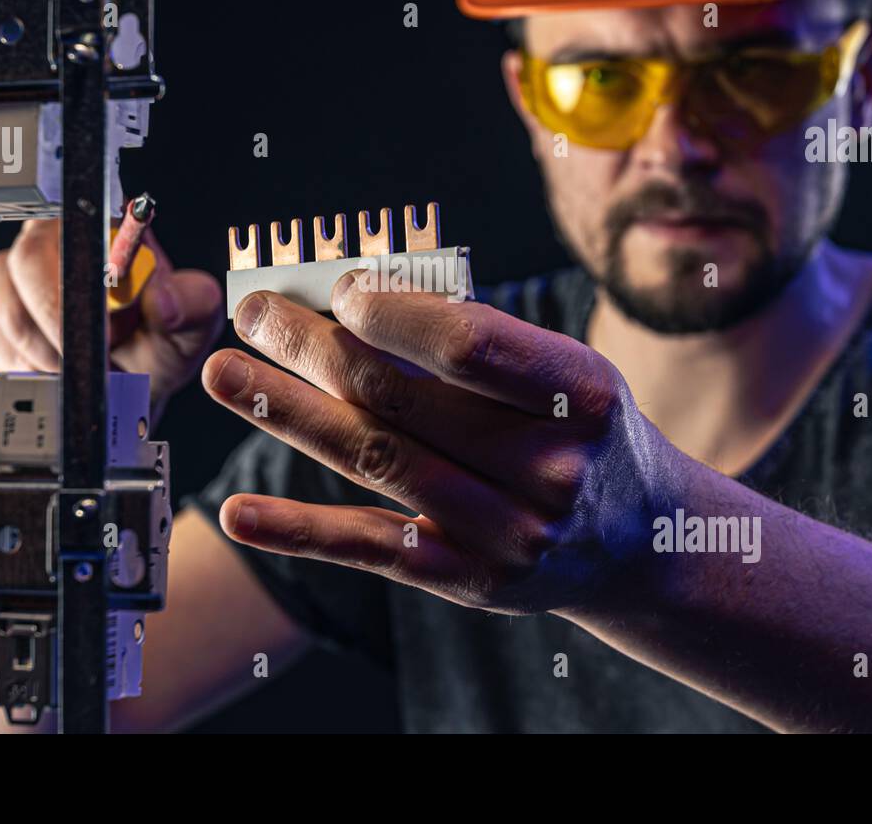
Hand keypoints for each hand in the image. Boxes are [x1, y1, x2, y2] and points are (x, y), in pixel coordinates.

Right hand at [0, 219, 223, 417]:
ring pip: (6, 308)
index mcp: (103, 229)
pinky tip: (54, 374)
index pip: (74, 220)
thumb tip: (164, 298)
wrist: (126, 390)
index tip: (99, 312)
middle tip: (86, 356)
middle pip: (26, 261)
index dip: (82, 263)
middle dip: (57, 319)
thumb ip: (192, 306)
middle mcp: (51, 242)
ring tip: (79, 369)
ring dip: (44, 350)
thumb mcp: (191, 327)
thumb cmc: (158, 346)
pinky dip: (24, 366)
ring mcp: (11, 277)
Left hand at [201, 272, 679, 615]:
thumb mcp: (568, 372)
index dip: (392, 313)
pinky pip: (373, 548)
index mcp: (581, 397)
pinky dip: (300, 530)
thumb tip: (359, 300)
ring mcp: (510, 533)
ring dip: (288, 414)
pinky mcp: (472, 581)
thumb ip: (484, 341)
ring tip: (227, 374)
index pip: (469, 346)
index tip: (336, 289)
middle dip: (314, 348)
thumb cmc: (586, 433)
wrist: (643, 542)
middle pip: (404, 399)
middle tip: (255, 313)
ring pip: (376, 460)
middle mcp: (549, 468)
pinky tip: (240, 512)